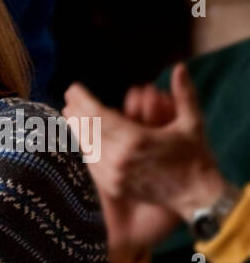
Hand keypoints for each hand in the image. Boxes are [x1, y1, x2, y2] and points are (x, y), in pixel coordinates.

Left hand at [64, 64, 224, 216]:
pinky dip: (85, 148)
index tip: (73, 88)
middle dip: (76, 112)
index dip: (83, 101)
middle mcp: (120, 158)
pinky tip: (81, 138)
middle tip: (68, 98)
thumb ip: (184, 94)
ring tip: (69, 115)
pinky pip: (92, 164)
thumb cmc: (196, 156)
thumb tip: (179, 67)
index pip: (98, 116)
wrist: (196, 195)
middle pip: (87, 131)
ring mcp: (114, 175)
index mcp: (136, 139)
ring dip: (76, 130)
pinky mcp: (113, 186)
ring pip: (86, 148)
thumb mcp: (193, 122)